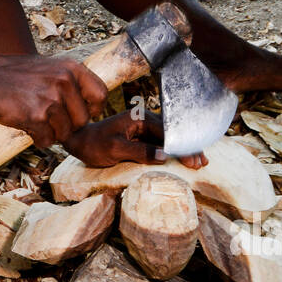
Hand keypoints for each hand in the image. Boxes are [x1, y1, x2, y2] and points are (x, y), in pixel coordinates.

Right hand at [0, 55, 107, 148]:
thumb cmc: (21, 74)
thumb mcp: (53, 67)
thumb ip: (73, 83)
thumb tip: (95, 106)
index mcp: (72, 69)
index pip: (100, 96)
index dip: (92, 110)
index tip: (78, 112)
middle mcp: (64, 82)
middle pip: (82, 121)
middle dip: (68, 125)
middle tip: (51, 119)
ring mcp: (50, 99)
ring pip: (65, 133)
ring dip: (51, 133)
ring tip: (37, 120)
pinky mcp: (36, 116)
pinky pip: (47, 140)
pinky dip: (38, 138)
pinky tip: (28, 125)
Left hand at [65, 108, 208, 168]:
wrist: (79, 142)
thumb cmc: (94, 145)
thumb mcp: (115, 149)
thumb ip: (139, 151)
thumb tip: (163, 156)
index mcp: (141, 118)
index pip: (168, 133)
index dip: (182, 147)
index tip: (193, 160)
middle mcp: (145, 119)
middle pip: (173, 134)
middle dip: (189, 148)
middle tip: (202, 162)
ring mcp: (144, 128)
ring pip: (170, 139)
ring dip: (184, 150)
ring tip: (200, 162)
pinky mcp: (142, 137)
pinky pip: (162, 144)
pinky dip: (174, 152)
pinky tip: (185, 158)